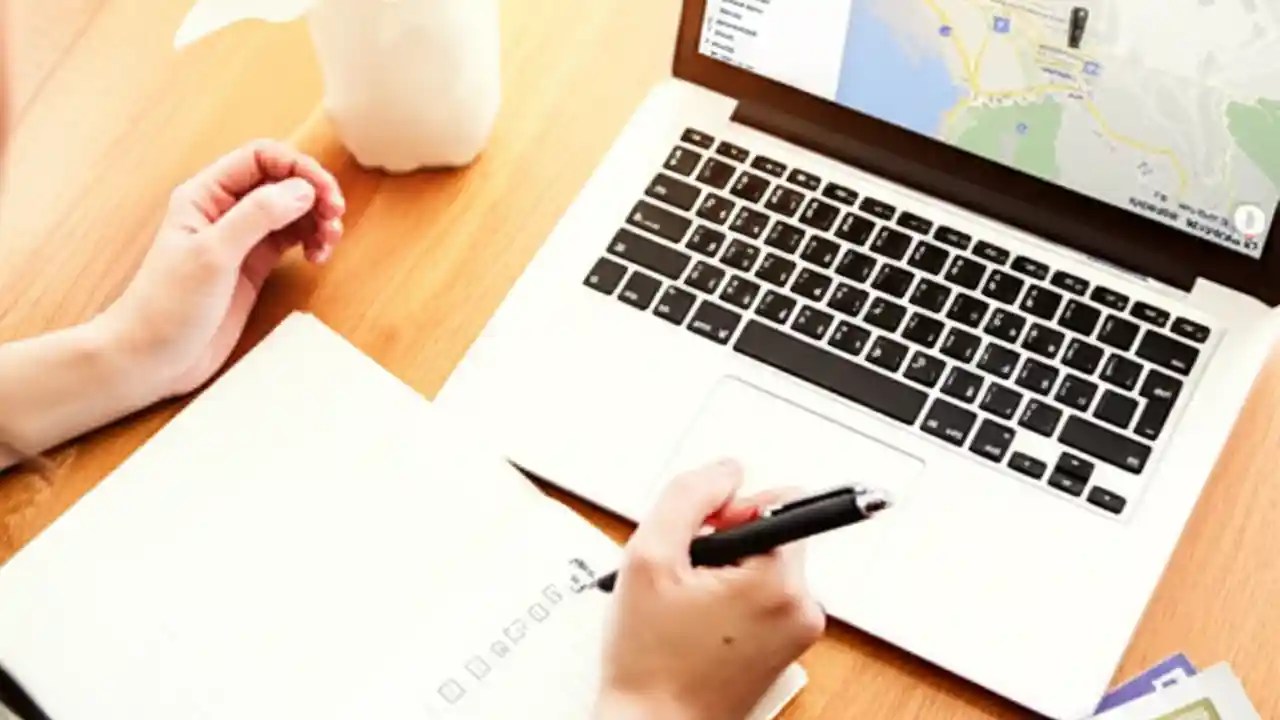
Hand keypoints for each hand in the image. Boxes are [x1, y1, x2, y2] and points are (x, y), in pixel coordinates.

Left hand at [102, 140, 345, 397]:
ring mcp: (240, 239)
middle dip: (313, 193)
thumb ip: (257, 216)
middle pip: (281, 182)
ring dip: (316, 219)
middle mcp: (224, 211)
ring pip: (291, 211)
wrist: (151, 359)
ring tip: (328, 243)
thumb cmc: (168, 306)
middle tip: (335, 219)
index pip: (260, 158)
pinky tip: (317, 257)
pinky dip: (310, 242)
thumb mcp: (213, 255)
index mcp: (205, 195)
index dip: (298, 168)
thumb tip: (303, 189)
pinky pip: (290, 240)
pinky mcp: (252, 267)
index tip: (324, 194)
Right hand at [594, 461, 824, 719]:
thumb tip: (726, 470)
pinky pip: (764, 600)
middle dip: (726, 542)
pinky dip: (731, 600)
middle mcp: (802, 609)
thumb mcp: (648, 558)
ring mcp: (797, 634)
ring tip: (686, 604)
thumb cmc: (649, 662)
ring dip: (726, 573)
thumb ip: (688, 496)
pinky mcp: (784, 651)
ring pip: (765, 567)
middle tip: (684, 576)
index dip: (732, 509)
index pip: (780, 503)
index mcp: (779, 582)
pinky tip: (697, 623)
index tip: (702, 536)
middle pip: (773, 535)